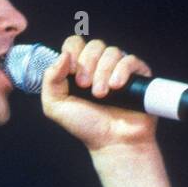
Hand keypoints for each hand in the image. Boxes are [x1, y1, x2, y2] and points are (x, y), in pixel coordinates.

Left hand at [41, 36, 156, 152]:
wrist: (112, 142)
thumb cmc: (86, 127)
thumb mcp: (56, 107)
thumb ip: (50, 80)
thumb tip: (63, 55)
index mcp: (78, 69)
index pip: (75, 43)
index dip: (73, 53)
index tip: (71, 73)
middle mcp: (99, 66)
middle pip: (94, 45)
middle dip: (87, 65)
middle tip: (85, 87)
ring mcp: (119, 69)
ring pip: (112, 51)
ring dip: (103, 72)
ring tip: (101, 95)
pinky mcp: (138, 75)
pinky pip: (130, 60)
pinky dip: (121, 71)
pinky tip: (116, 87)